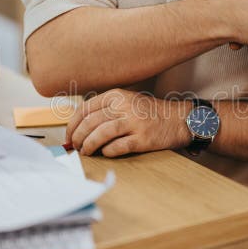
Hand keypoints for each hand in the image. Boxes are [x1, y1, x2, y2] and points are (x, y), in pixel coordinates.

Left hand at [65, 89, 191, 157]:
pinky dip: (107, 152)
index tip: (69, 136)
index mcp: (116, 95)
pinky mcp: (142, 139)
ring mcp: (133, 122)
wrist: (178, 119)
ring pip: (100, 135)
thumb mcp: (127, 101)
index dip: (72, 125)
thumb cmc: (149, 113)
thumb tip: (79, 127)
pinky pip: (116, 147)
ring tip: (86, 152)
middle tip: (76, 146)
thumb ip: (105, 109)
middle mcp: (124, 106)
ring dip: (88, 146)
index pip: (85, 109)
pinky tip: (105, 153)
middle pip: (90, 123)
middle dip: (78, 138)